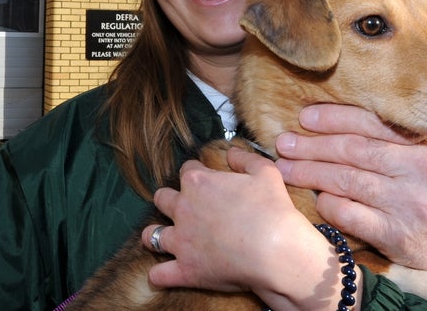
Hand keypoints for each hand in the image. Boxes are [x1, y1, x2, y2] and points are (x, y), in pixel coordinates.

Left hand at [147, 147, 360, 310]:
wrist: (276, 251)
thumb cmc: (273, 209)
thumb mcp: (266, 172)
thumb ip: (245, 159)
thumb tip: (231, 152)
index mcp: (199, 183)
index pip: (187, 170)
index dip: (196, 173)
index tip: (205, 180)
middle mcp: (183, 209)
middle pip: (162, 198)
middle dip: (169, 200)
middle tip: (184, 207)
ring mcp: (180, 241)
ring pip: (151, 236)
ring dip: (155, 235)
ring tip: (163, 238)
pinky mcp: (185, 270)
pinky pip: (158, 275)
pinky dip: (160, 275)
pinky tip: (165, 274)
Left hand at [275, 104, 426, 309]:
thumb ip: (415, 137)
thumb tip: (358, 119)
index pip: (376, 123)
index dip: (336, 117)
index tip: (307, 116)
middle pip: (356, 151)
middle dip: (313, 145)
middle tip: (284, 141)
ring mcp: (412, 205)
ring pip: (348, 181)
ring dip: (311, 173)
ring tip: (286, 167)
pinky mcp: (399, 237)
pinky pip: (351, 216)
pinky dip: (330, 205)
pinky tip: (316, 198)